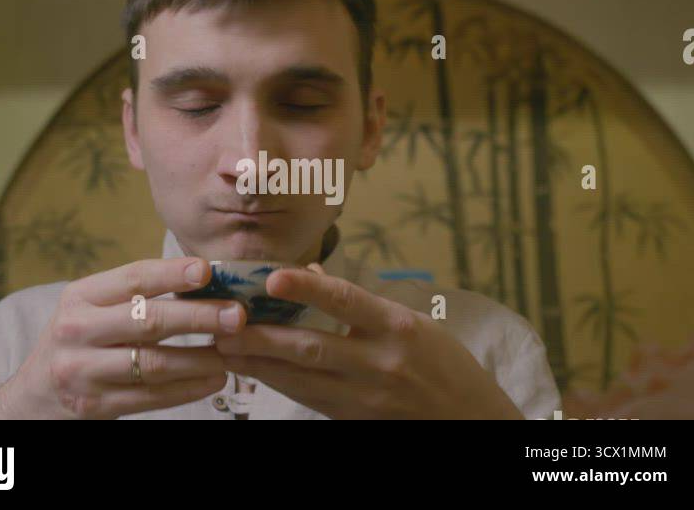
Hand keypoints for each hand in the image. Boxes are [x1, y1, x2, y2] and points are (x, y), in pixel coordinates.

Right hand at [0, 258, 245, 418]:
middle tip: (237, 315)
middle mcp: (77, 330)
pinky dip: (187, 388)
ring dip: (200, 358)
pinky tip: (214, 379)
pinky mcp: (94, 406)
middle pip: (149, 321)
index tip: (207, 270)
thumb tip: (206, 279)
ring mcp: (83, 371)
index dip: (172, 274)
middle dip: (199, 317)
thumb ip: (137, 295)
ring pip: (153, 363)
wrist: (33, 398)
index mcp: (81, 297)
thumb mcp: (93, 309)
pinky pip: (150, 397)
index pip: (133, 279)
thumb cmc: (80, 341)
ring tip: (233, 352)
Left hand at [215, 265, 522, 419]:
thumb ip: (361, 304)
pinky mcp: (355, 418)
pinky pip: (309, 398)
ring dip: (260, 363)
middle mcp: (381, 362)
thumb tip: (310, 274)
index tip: (273, 277)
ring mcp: (367, 396)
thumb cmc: (443, 363)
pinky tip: (256, 371)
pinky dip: (280, 383)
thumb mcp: (413, 322)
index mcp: (399, 328)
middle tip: (225, 324)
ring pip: (303, 378)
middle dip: (264, 337)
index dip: (308, 288)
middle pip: (313, 347)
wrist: (469, 420)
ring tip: (226, 347)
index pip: (347, 301)